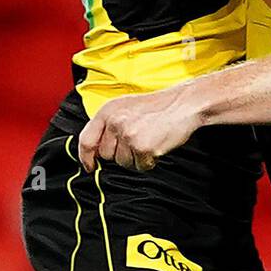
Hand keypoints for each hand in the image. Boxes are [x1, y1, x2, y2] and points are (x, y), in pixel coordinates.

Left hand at [77, 89, 200, 173]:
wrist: (184, 104)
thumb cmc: (158, 107)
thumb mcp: (127, 108)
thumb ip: (109, 125)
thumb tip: (95, 150)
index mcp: (108, 111)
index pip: (87, 140)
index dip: (86, 157)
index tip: (90, 166)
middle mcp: (115, 122)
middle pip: (106, 155)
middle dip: (120, 154)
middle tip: (137, 141)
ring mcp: (128, 134)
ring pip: (123, 163)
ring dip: (136, 158)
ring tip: (149, 140)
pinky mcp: (142, 147)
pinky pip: (140, 166)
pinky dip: (149, 161)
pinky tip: (156, 146)